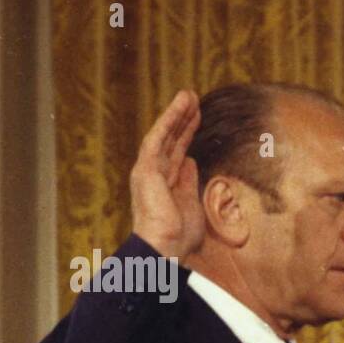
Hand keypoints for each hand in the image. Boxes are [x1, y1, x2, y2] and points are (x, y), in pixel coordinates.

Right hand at [130, 89, 204, 259]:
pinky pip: (158, 138)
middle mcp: (154, 174)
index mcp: (165, 183)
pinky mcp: (146, 168)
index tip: (197, 118)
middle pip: (170, 140)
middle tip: (194, 100)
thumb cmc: (180, 236)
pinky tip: (180, 106)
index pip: (177, 152)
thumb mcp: (191, 203)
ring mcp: (148, 170)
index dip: (186, 134)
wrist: (166, 247)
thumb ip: (190, 182)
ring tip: (188, 95)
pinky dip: (169, 120)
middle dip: (182, 120)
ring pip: (164, 135)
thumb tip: (191, 162)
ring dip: (176, 114)